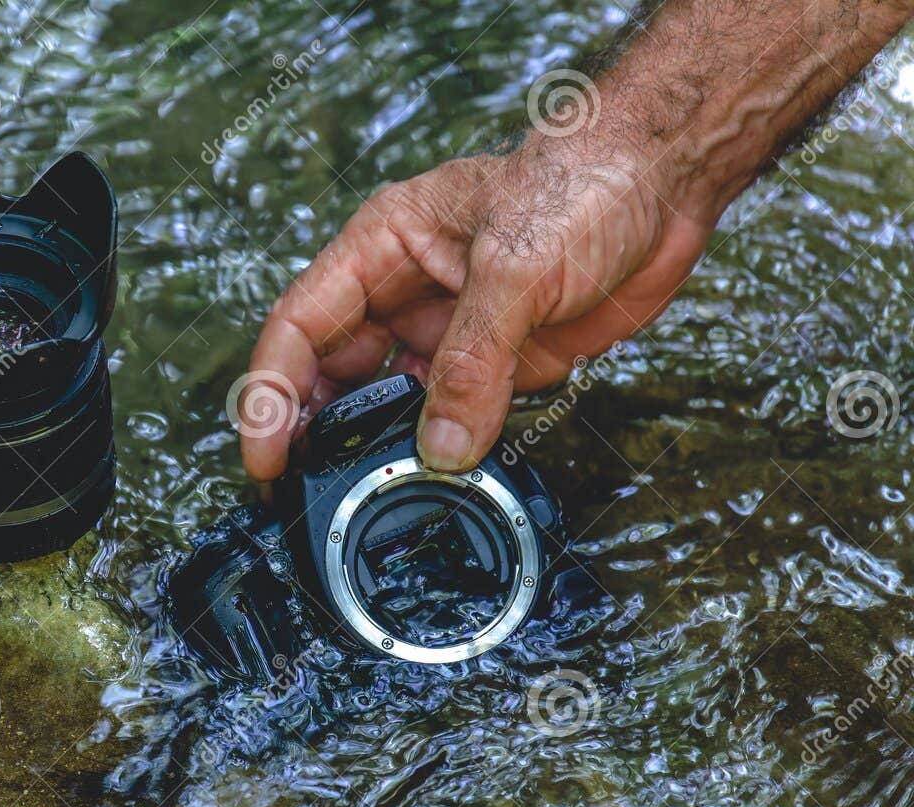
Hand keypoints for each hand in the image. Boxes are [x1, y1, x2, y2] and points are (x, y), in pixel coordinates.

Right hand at [238, 136, 714, 479]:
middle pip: (329, 373)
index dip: (272, 394)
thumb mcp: (517, 265)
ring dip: (372, 448)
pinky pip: (448, 416)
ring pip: (384, 401)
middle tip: (300, 493)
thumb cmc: (584, 183)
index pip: (299, 327)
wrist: (667, 184)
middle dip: (310, 433)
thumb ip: (474, 360)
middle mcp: (400, 292)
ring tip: (358, 497)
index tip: (266, 454)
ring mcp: (444, 330)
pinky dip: (437, 451)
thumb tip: (442, 445)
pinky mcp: (491, 361)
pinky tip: (431, 478)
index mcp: (380, 248)